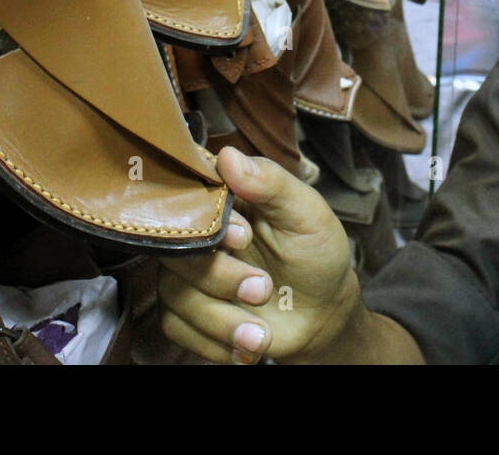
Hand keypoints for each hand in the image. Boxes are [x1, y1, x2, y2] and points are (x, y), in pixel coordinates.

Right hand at [157, 146, 356, 364]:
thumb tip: (229, 155)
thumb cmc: (317, 255)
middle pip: (177, 250)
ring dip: (221, 319)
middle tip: (263, 288)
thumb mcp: (308, 214)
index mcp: (225, 199)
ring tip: (262, 332)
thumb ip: (272, 183)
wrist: (324, 313)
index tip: (243, 236)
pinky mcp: (186, 312)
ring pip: (174, 293)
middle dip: (220, 277)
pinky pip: (175, 327)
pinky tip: (249, 343)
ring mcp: (190, 273)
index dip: (205, 217)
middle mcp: (200, 234)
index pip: (188, 193)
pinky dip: (214, 342)